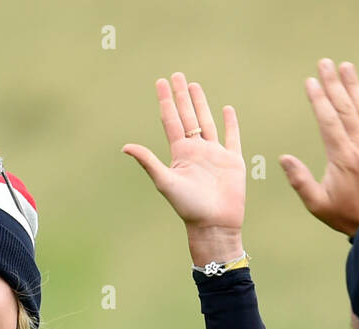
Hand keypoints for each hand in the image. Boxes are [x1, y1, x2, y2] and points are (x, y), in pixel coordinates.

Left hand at [122, 73, 245, 266]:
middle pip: (188, 116)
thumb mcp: (165, 182)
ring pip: (207, 122)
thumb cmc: (189, 207)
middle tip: (177, 75)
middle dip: (182, 96)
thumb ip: (148, 161)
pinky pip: (232, 137)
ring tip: (195, 86)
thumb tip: (125, 146)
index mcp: (181, 153)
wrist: (214, 224)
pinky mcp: (233, 161)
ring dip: (201, 104)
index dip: (166, 101)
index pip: (171, 120)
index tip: (161, 82)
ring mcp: (215, 154)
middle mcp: (197, 150)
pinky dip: (231, 123)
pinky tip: (226, 109)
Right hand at [280, 59, 358, 236]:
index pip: (328, 121)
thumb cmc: (345, 214)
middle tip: (325, 63)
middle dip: (334, 84)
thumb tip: (283, 158)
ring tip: (346, 66)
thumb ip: (300, 181)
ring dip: (353, 86)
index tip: (310, 81)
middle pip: (345, 108)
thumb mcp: (316, 204)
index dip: (318, 99)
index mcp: (342, 157)